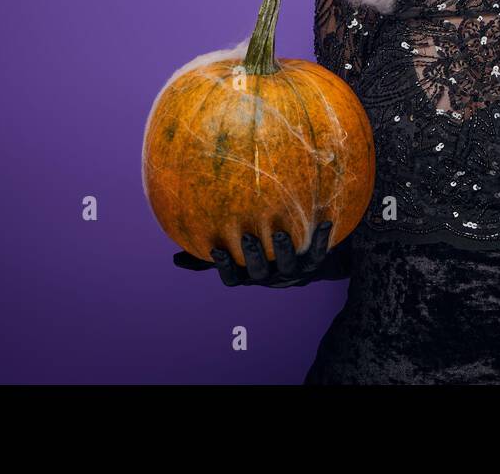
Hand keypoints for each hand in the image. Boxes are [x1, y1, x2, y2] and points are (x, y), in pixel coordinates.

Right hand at [172, 220, 337, 288]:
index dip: (226, 268)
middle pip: (259, 273)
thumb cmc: (265, 255)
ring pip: (288, 265)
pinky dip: (321, 239)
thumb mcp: (238, 256)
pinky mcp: (315, 263)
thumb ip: (208, 258)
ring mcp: (293, 271)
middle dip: (254, 257)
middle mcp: (270, 276)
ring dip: (284, 251)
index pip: (233, 279)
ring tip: (282, 235)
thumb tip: (174, 259)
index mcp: (250, 274)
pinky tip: (325, 222)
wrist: (310, 263)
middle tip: (248, 238)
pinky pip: (319, 252)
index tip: (217, 250)